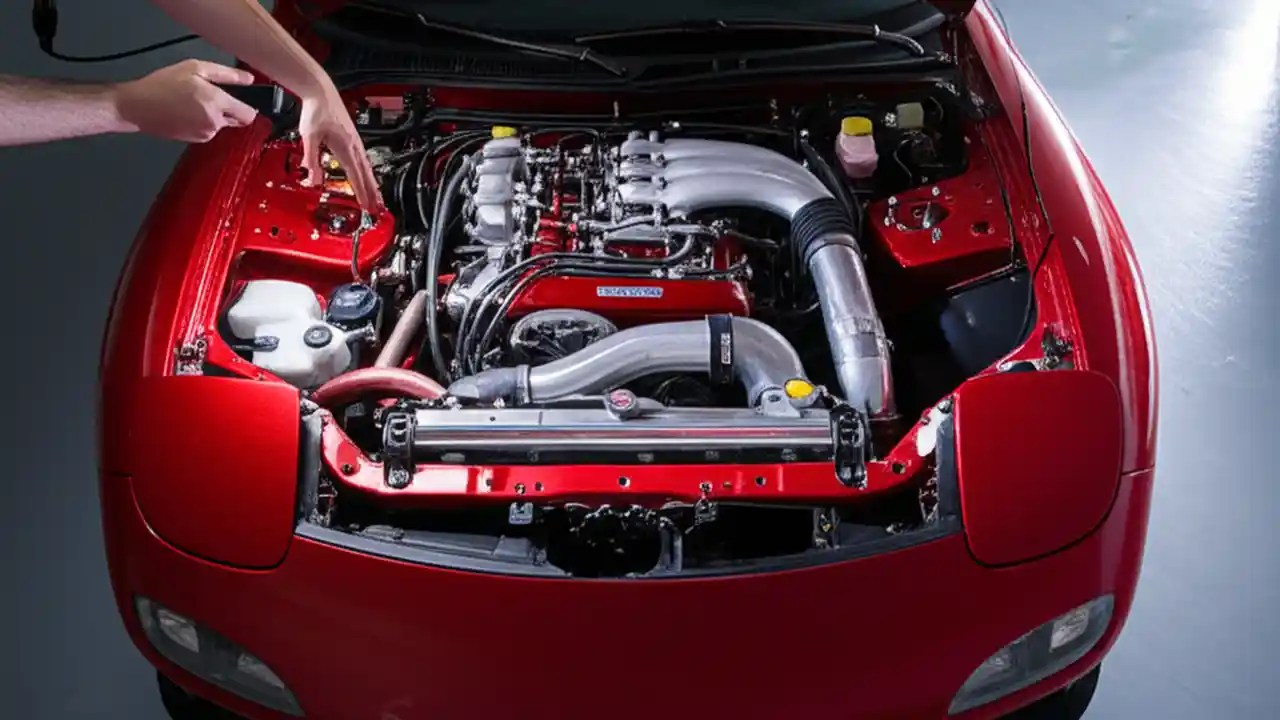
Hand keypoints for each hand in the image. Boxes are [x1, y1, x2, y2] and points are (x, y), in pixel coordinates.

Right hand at [112, 59, 257, 142]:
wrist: (137, 107)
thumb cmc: (163, 84)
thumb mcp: (194, 69)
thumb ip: (226, 75)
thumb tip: (250, 79)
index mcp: (216, 103)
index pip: (249, 115)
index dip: (247, 106)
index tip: (238, 99)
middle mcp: (214, 122)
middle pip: (237, 120)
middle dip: (229, 110)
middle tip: (207, 96)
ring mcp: (205, 134)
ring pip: (222, 125)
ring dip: (214, 115)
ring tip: (192, 103)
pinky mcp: (196, 141)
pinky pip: (209, 130)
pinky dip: (203, 123)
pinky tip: (186, 113)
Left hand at [296, 83, 382, 212]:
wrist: (320, 91)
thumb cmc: (316, 110)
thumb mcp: (309, 136)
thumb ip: (311, 157)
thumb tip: (312, 176)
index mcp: (345, 147)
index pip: (355, 175)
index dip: (361, 192)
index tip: (366, 206)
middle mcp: (354, 145)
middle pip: (365, 174)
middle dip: (372, 192)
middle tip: (377, 208)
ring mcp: (355, 142)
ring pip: (367, 168)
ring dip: (372, 184)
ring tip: (377, 197)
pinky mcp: (352, 138)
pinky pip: (363, 160)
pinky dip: (368, 172)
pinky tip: (367, 176)